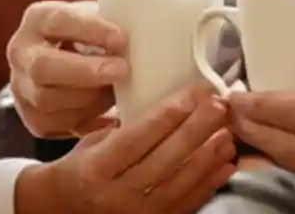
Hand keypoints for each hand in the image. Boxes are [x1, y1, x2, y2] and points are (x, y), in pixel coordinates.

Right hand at [7, 1, 129, 137]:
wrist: (72, 56)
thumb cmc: (96, 32)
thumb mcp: (101, 15)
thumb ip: (122, 16)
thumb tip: (164, 22)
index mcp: (37, 18)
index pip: (58, 21)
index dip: (89, 30)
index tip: (122, 38)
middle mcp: (21, 52)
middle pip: (42, 67)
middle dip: (84, 72)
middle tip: (122, 70)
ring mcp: (22, 88)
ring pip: (47, 101)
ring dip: (89, 100)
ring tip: (119, 94)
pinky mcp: (33, 118)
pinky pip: (57, 127)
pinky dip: (88, 124)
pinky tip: (112, 119)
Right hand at [15, 85, 236, 213]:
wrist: (68, 208)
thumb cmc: (81, 169)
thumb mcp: (91, 142)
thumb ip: (126, 126)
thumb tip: (171, 103)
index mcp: (96, 168)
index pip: (138, 138)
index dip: (169, 114)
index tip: (194, 92)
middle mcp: (117, 195)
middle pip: (165, 159)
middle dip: (197, 129)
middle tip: (219, 105)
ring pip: (181, 183)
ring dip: (209, 156)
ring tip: (227, 132)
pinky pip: (187, 204)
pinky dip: (209, 183)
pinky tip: (224, 164)